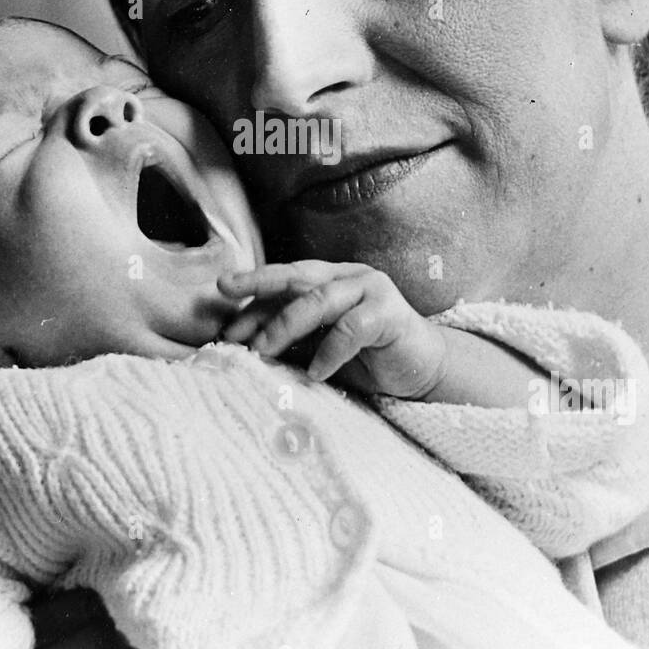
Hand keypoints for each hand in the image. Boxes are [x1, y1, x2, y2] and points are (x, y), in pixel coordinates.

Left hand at [218, 261, 447, 399]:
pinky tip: (316, 372)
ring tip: (262, 351)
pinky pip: (351, 327)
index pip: (284, 281)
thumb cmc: (370, 359)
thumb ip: (293, 340)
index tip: (223, 325)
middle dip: (257, 286)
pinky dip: (329, 351)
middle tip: (226, 300)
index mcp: (329, 279)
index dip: (252, 299)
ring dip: (285, 326)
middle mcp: (348, 276)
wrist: (425, 371)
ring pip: (318, 299)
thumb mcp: (321, 347)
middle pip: (295, 276)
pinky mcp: (390, 312)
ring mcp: (371, 289)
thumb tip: (244, 347)